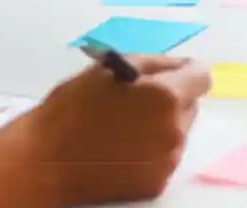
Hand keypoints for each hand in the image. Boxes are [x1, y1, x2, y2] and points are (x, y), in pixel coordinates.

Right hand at [0, 55, 210, 204]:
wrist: (44, 160)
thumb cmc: (73, 107)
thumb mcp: (111, 68)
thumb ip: (153, 64)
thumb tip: (181, 66)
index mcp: (166, 97)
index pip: (202, 76)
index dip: (187, 71)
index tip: (171, 73)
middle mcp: (175, 130)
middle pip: (190, 105)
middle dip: (171, 98)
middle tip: (136, 100)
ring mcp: (168, 160)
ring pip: (177, 132)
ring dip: (161, 124)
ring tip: (124, 126)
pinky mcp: (156, 182)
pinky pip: (164, 157)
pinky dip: (150, 150)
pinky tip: (121, 148)